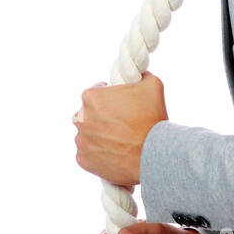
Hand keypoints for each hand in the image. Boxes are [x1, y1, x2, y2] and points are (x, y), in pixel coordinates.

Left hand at [72, 72, 167, 187]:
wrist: (153, 156)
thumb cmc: (151, 119)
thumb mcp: (152, 85)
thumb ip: (141, 75)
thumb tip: (140, 73)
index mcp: (90, 97)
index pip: (97, 91)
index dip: (111, 95)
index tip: (122, 103)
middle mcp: (80, 118)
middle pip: (89, 113)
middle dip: (102, 115)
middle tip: (122, 122)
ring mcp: (80, 141)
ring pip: (87, 133)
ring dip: (99, 134)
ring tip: (120, 140)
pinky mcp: (82, 160)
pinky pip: (88, 153)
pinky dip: (98, 153)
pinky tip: (115, 152)